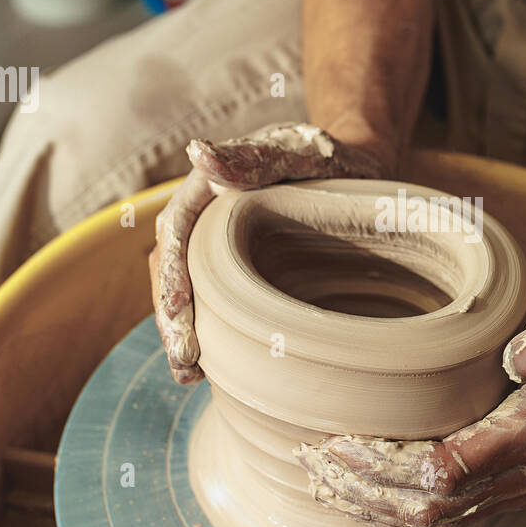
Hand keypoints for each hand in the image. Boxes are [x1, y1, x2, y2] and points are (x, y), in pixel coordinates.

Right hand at [148, 122, 387, 382]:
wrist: (353, 170)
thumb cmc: (329, 158)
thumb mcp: (299, 153)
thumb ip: (253, 156)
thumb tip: (197, 153)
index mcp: (209, 186)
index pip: (178, 229)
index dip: (174, 270)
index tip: (179, 308)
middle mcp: (202, 217)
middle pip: (173, 267)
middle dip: (172, 316)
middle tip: (183, 359)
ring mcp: (215, 247)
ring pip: (185, 289)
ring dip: (181, 331)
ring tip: (187, 373)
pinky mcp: (232, 271)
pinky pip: (208, 301)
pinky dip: (205, 333)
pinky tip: (206, 369)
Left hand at [296, 266, 525, 526]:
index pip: (446, 470)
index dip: (387, 465)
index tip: (337, 442)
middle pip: (432, 507)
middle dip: (367, 491)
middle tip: (313, 462)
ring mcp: (519, 487)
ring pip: (435, 521)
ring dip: (376, 506)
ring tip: (322, 480)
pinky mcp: (507, 489)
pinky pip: (446, 516)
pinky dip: (397, 509)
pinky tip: (360, 492)